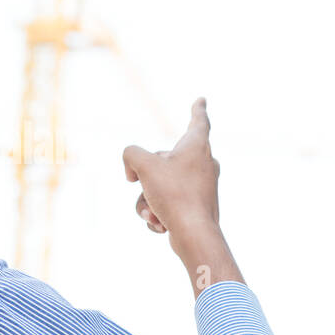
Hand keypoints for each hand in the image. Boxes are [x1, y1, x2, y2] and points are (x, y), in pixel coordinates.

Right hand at [122, 98, 219, 238]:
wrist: (194, 235)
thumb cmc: (174, 195)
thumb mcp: (144, 165)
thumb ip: (131, 154)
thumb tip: (134, 171)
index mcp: (197, 146)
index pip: (198, 121)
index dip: (197, 109)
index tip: (201, 99)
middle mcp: (203, 164)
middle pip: (163, 162)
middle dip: (145, 177)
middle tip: (137, 182)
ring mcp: (201, 186)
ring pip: (161, 186)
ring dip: (147, 201)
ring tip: (153, 212)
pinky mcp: (196, 207)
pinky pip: (167, 204)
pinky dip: (158, 214)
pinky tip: (161, 224)